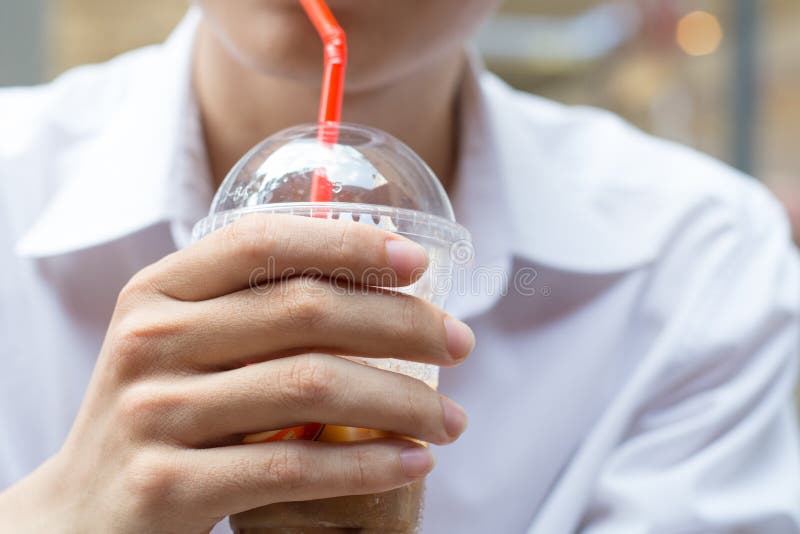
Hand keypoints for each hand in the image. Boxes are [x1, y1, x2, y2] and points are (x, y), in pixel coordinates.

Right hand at [0, 214, 472, 533]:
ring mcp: (155, 412)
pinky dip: (368, 463)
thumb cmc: (160, 413)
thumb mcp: (185, 344)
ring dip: (404, 401)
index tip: (418, 262)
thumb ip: (252, 309)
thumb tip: (376, 285)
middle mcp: (152, 340)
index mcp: (159, 291)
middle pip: (305, 311)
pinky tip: (412, 463)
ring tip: (452, 420)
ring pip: (313, 386)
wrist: (84, 513)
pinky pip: (294, 465)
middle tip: (460, 343)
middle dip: (403, 323)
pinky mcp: (170, 485)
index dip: (349, 244)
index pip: (265, 242)